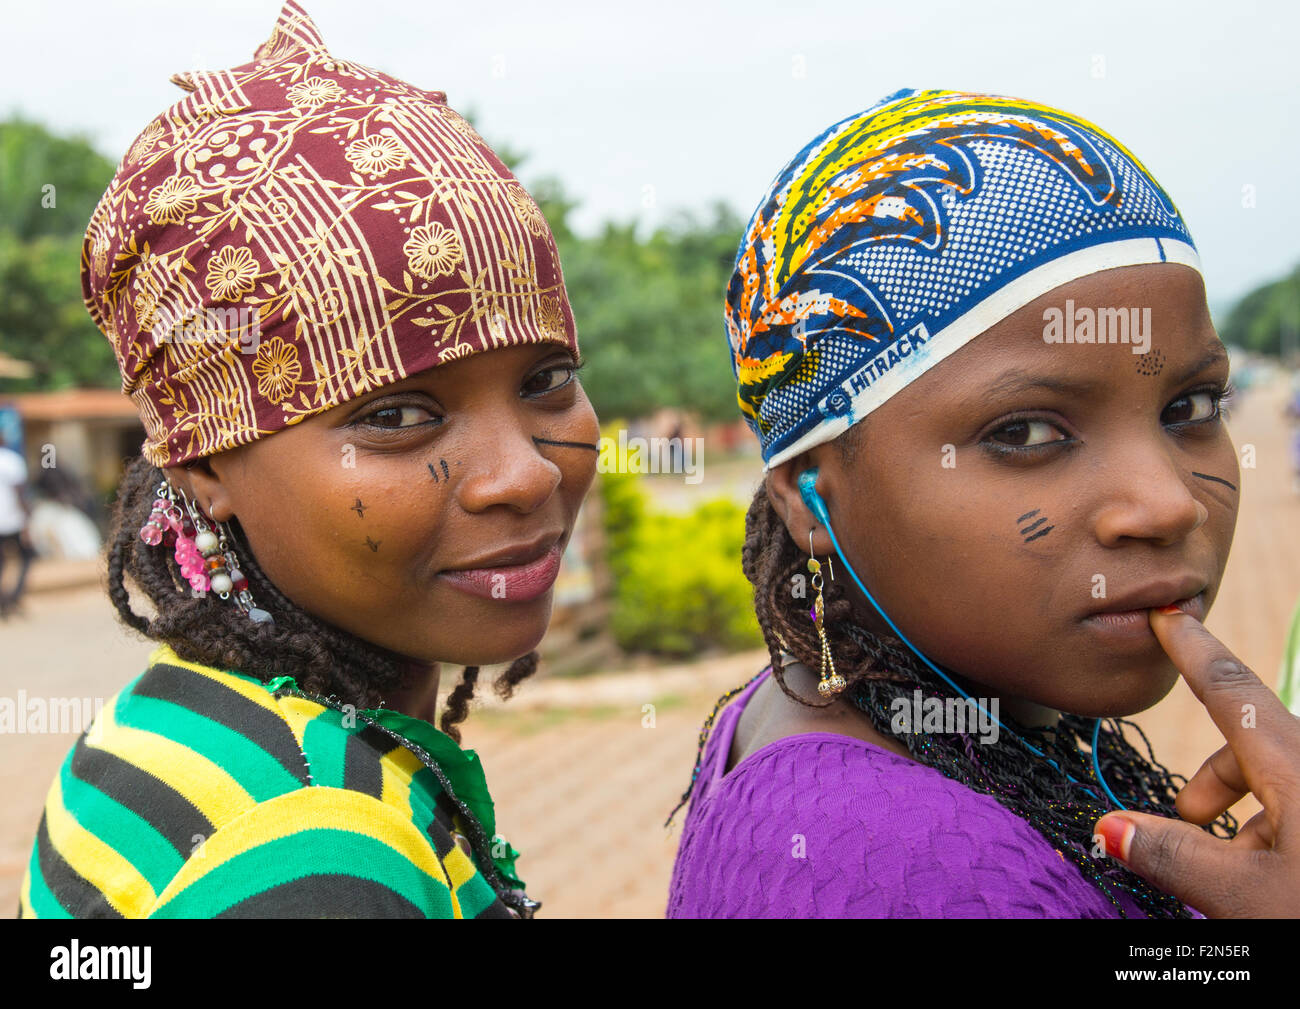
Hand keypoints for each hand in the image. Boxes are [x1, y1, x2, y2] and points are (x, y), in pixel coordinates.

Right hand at [1094, 605, 1299, 916]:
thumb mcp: (1244, 896)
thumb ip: (1171, 854)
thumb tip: (1110, 827)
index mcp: (1298, 764)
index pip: (1230, 688)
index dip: (1193, 650)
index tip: (1169, 617)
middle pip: (1253, 743)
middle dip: (1211, 781)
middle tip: (1190, 827)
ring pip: (1286, 779)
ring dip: (1250, 815)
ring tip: (1240, 875)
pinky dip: (1285, 829)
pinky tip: (1281, 882)